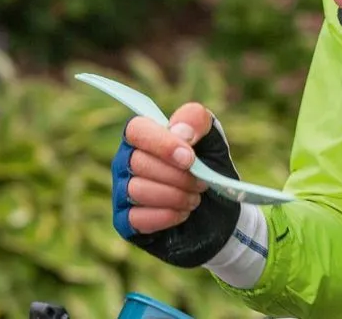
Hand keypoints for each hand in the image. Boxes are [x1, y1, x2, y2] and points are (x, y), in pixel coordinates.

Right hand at [111, 102, 242, 267]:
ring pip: (137, 190)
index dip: (163, 144)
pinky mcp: (125, 220)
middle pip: (138, 162)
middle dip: (178, 175)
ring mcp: (122, 191)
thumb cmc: (210, 165)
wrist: (219, 207)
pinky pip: (138, 218)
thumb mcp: (212, 137)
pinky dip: (167, 215)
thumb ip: (196, 120)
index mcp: (145, 135)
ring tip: (194, 197)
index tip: (190, 159)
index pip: (137, 129)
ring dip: (175, 196)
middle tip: (201, 181)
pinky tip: (183, 212)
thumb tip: (179, 131)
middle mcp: (126, 161)